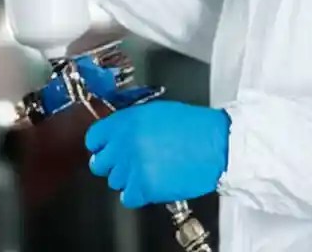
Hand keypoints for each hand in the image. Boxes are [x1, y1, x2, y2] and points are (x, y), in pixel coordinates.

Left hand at [85, 101, 229, 207]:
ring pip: (115, 181)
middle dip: (112, 164)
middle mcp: (125, 144)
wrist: (217, 145)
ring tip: (149, 171)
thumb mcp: (156, 113)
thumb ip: (131, 123)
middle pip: (100, 163)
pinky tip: (151, 184)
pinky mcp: (145, 187)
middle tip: (128, 163)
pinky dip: (137, 194)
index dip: (100, 145)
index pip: (94, 138)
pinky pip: (128, 197)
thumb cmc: (194, 127)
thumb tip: (117, 134)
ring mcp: (133, 167)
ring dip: (128, 179)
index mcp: (126, 122)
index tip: (106, 149)